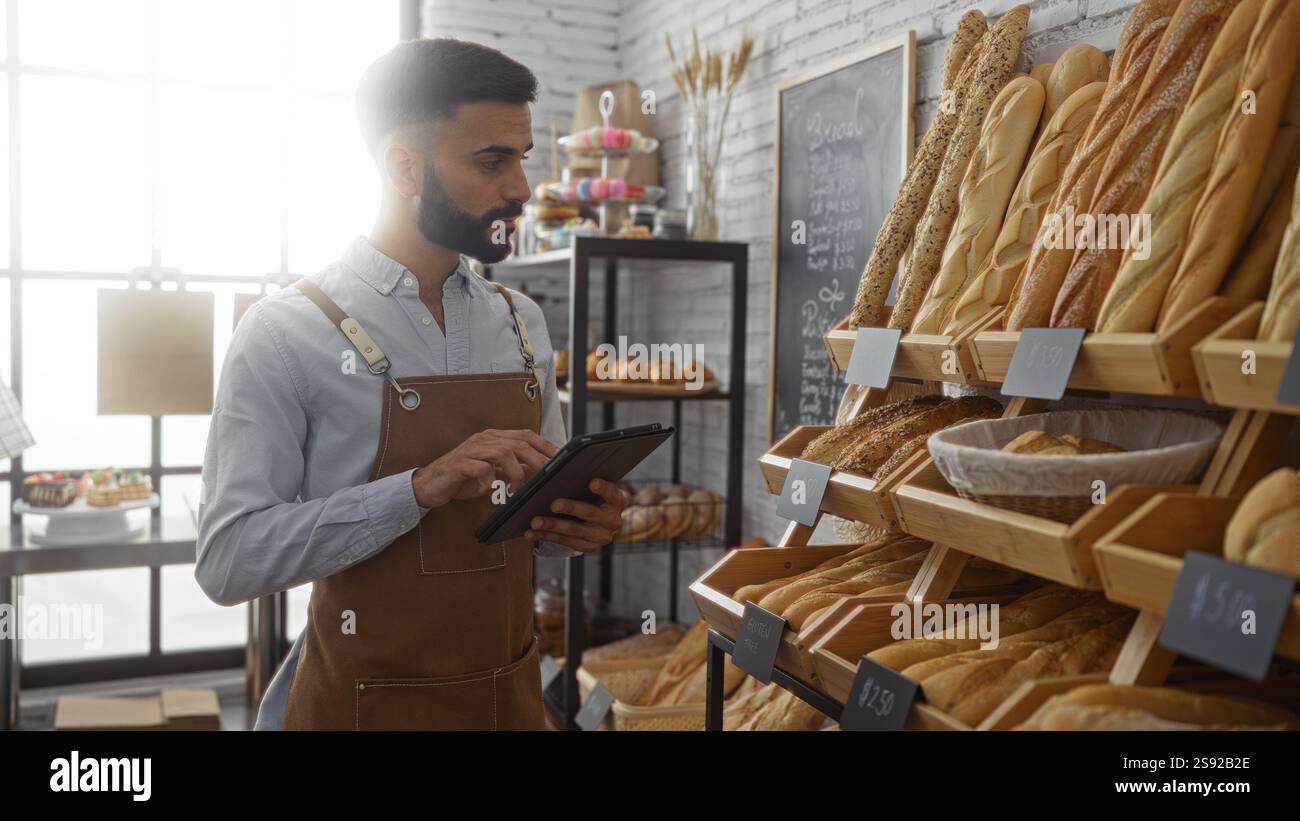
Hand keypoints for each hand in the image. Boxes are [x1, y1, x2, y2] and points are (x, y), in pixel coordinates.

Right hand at [411, 429, 556, 508]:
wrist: (429, 485)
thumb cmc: (463, 478)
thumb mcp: (494, 474)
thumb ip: (514, 469)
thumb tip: (537, 471)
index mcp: (494, 438)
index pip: (525, 435)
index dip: (544, 445)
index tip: (559, 458)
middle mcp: (484, 440)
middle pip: (518, 443)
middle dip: (537, 459)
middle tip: (546, 476)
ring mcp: (471, 450)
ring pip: (502, 452)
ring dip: (515, 472)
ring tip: (517, 488)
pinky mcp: (459, 464)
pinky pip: (480, 467)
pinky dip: (490, 479)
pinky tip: (491, 490)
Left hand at [524, 478, 627, 553]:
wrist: (601, 523)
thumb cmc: (594, 498)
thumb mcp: (597, 489)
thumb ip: (587, 480)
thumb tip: (565, 464)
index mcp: (617, 502)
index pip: (612, 493)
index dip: (603, 488)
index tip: (592, 482)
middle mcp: (612, 521)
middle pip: (590, 514)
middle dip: (571, 508)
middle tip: (554, 504)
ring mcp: (600, 536)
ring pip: (574, 531)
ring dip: (552, 526)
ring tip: (536, 521)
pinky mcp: (587, 547)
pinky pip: (565, 542)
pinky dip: (546, 537)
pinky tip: (532, 533)